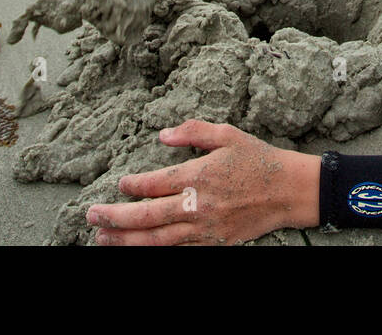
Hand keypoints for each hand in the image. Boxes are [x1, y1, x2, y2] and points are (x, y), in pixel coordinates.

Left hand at [87, 120, 320, 245]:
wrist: (290, 190)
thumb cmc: (259, 159)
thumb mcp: (227, 134)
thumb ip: (191, 132)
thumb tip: (161, 135)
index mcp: (198, 175)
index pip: (152, 184)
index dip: (131, 185)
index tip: (120, 183)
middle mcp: (197, 205)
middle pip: (146, 216)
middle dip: (114, 218)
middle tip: (91, 217)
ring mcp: (204, 227)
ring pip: (156, 239)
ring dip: (126, 240)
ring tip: (103, 239)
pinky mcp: (214, 242)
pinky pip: (178, 249)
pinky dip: (155, 249)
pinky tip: (139, 247)